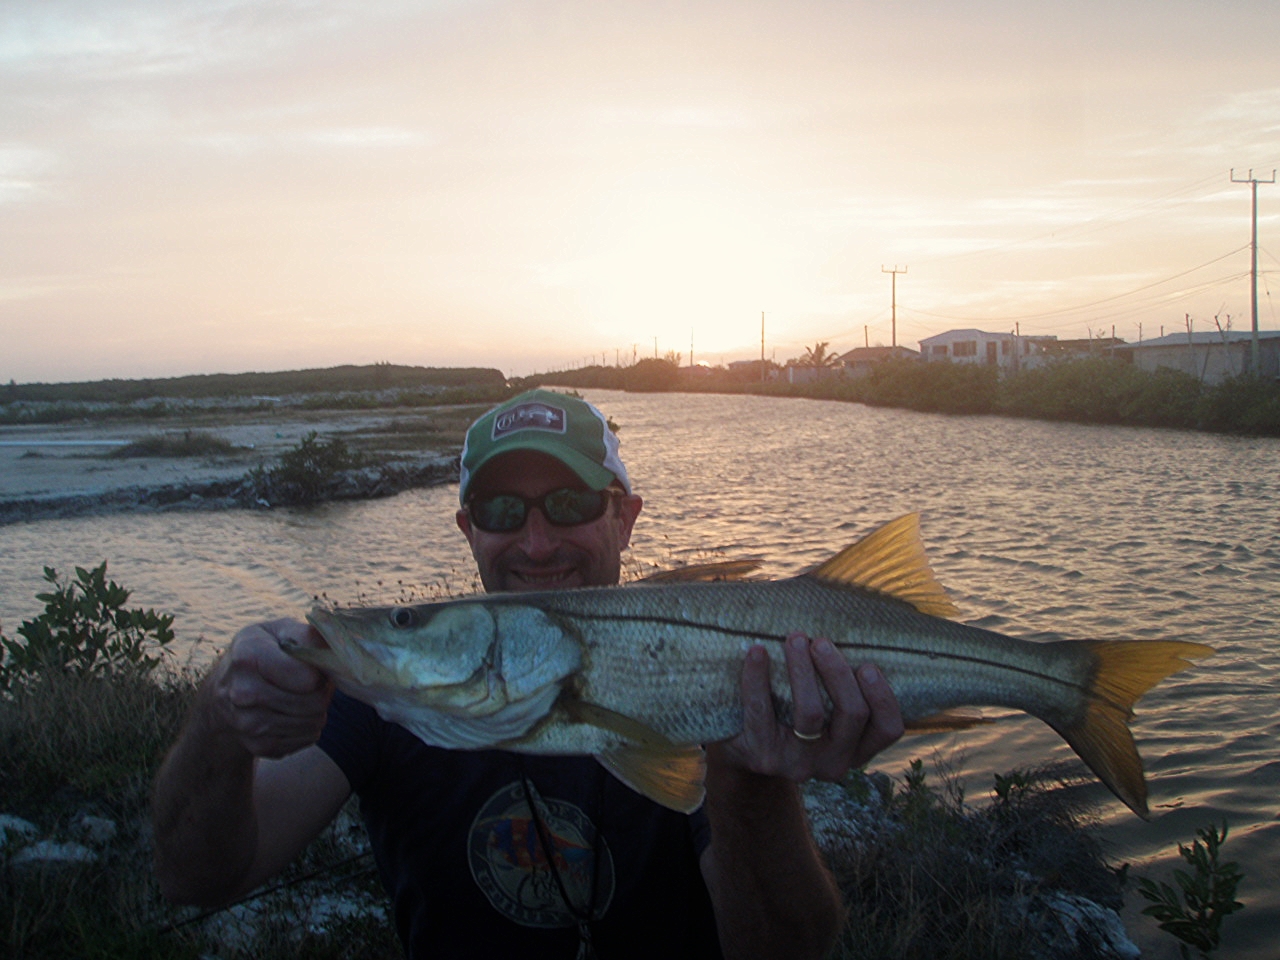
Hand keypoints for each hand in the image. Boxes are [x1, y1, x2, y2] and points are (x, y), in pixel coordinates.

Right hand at [209, 619, 333, 758]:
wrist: (225, 687)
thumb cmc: (262, 651)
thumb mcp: (280, 630)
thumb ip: (310, 635)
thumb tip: (336, 649)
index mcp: (248, 656)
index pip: (308, 678)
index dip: (319, 671)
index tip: (310, 666)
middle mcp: (242, 692)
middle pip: (314, 703)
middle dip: (321, 691)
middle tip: (312, 682)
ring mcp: (247, 724)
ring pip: (313, 723)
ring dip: (317, 710)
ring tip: (303, 695)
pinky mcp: (258, 746)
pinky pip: (307, 739)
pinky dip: (308, 727)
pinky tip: (294, 712)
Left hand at [713, 632, 903, 781]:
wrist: (743, 755)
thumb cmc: (792, 718)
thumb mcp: (825, 717)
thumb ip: (841, 688)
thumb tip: (849, 626)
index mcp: (857, 750)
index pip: (888, 729)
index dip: (883, 696)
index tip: (868, 665)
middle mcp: (834, 762)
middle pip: (852, 714)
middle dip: (838, 671)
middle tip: (821, 642)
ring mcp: (798, 763)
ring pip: (811, 713)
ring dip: (803, 669)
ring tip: (795, 639)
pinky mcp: (763, 756)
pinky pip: (761, 711)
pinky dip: (757, 677)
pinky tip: (756, 651)